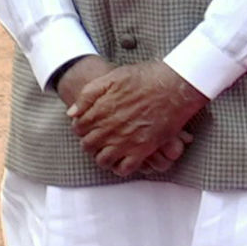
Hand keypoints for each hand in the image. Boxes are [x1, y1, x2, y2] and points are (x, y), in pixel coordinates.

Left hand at [57, 58, 204, 179]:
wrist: (174, 85)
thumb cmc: (145, 78)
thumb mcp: (111, 77)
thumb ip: (88, 95)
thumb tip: (72, 112)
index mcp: (101, 110)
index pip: (79, 128)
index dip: (80, 127)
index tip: (86, 125)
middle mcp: (111, 128)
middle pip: (88, 145)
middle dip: (89, 142)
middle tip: (96, 137)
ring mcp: (126, 141)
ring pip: (103, 160)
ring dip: (102, 156)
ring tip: (107, 149)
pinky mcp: (143, 150)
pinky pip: (125, 168)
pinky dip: (120, 167)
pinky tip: (122, 159)